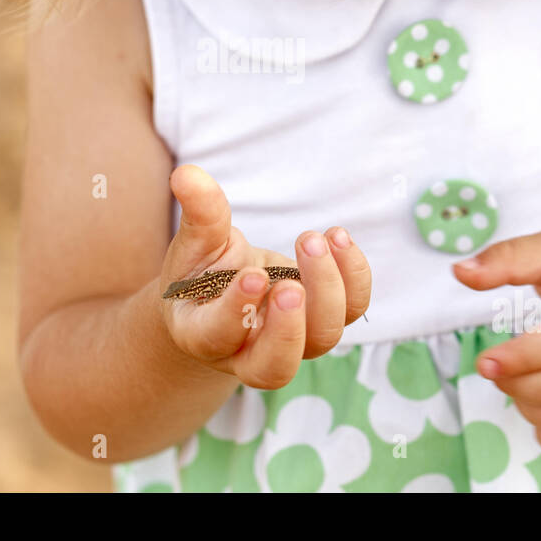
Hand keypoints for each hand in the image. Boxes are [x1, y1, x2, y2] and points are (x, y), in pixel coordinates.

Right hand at [160, 164, 370, 388]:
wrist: (223, 293)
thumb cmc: (199, 271)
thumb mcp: (193, 244)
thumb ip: (198, 215)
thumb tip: (187, 174)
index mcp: (203, 335)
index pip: (219, 337)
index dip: (235, 311)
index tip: (253, 274)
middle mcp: (248, 351)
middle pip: (276, 366)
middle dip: (289, 327)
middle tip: (291, 285)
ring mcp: (292, 341)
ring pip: (322, 339)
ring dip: (328, 290)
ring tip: (314, 239)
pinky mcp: (322, 319)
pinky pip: (351, 309)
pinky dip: (353, 275)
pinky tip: (338, 238)